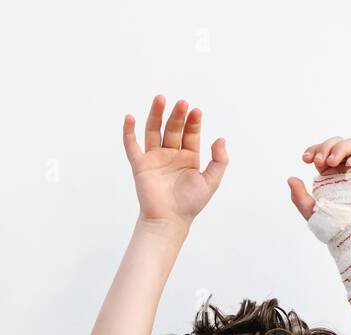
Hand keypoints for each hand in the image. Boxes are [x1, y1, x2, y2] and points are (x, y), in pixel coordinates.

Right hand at [124, 94, 228, 226]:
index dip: (193, 122)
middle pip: (172, 129)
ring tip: (160, 99)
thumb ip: (219, 160)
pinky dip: (129, 132)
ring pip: (153, 131)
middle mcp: (171, 155)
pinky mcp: (140, 165)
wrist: (170, 220)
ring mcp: (154, 158)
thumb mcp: (212, 181)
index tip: (196, 111)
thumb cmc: (190, 203)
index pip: (190, 134)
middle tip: (182, 102)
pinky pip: (132, 146)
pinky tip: (130, 117)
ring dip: (156, 115)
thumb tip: (221, 138)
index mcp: (188, 157)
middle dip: (177, 115)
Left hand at [286, 136, 350, 220]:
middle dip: (326, 147)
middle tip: (320, 161)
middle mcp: (345, 167)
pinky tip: (350, 165)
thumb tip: (291, 179)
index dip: (314, 149)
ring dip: (341, 148)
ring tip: (333, 162)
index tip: (306, 159)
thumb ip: (299, 197)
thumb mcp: (312, 212)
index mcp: (330, 173)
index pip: (322, 151)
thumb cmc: (335, 226)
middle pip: (336, 143)